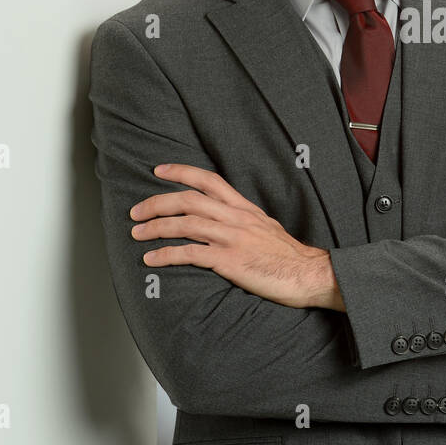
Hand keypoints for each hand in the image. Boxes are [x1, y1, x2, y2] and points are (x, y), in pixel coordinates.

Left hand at [128, 163, 325, 307]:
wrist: (309, 274)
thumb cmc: (288, 256)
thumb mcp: (266, 228)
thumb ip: (243, 221)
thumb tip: (223, 222)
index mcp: (245, 208)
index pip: (209, 180)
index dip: (181, 172)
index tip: (159, 170)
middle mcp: (237, 218)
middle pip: (189, 200)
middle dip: (157, 203)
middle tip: (136, 211)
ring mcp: (233, 238)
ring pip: (185, 224)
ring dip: (156, 228)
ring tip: (137, 233)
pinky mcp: (230, 261)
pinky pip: (190, 254)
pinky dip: (166, 255)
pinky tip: (152, 260)